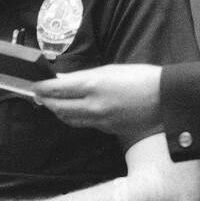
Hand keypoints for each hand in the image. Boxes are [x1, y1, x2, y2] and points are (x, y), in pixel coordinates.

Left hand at [30, 64, 162, 138]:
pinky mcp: (108, 130)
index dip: (42, 89)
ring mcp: (100, 121)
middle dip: (46, 101)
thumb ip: (83, 77)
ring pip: (69, 119)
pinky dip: (75, 117)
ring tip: (54, 103)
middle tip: (39, 95)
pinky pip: (85, 124)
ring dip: (58, 111)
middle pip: (58, 107)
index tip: (34, 85)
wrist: (165, 98)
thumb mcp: (109, 70)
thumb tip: (61, 80)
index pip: (57, 90)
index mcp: (93, 85)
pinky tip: (75, 110)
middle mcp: (93, 105)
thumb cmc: (140, 77)